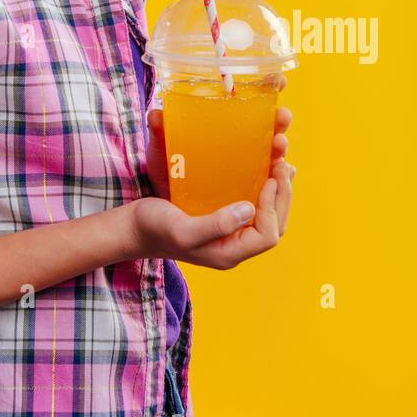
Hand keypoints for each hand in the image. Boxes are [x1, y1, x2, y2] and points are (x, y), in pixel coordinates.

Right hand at [139, 74, 295, 267]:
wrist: (133, 228)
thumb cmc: (154, 229)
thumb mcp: (182, 229)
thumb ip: (216, 225)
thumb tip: (250, 209)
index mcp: (227, 252)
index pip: (267, 234)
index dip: (274, 206)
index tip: (270, 176)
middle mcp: (233, 245)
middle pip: (274, 225)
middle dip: (283, 194)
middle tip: (283, 164)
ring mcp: (229, 233)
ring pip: (267, 216)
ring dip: (278, 191)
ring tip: (282, 164)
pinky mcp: (222, 218)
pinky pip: (253, 206)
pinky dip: (264, 188)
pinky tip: (265, 170)